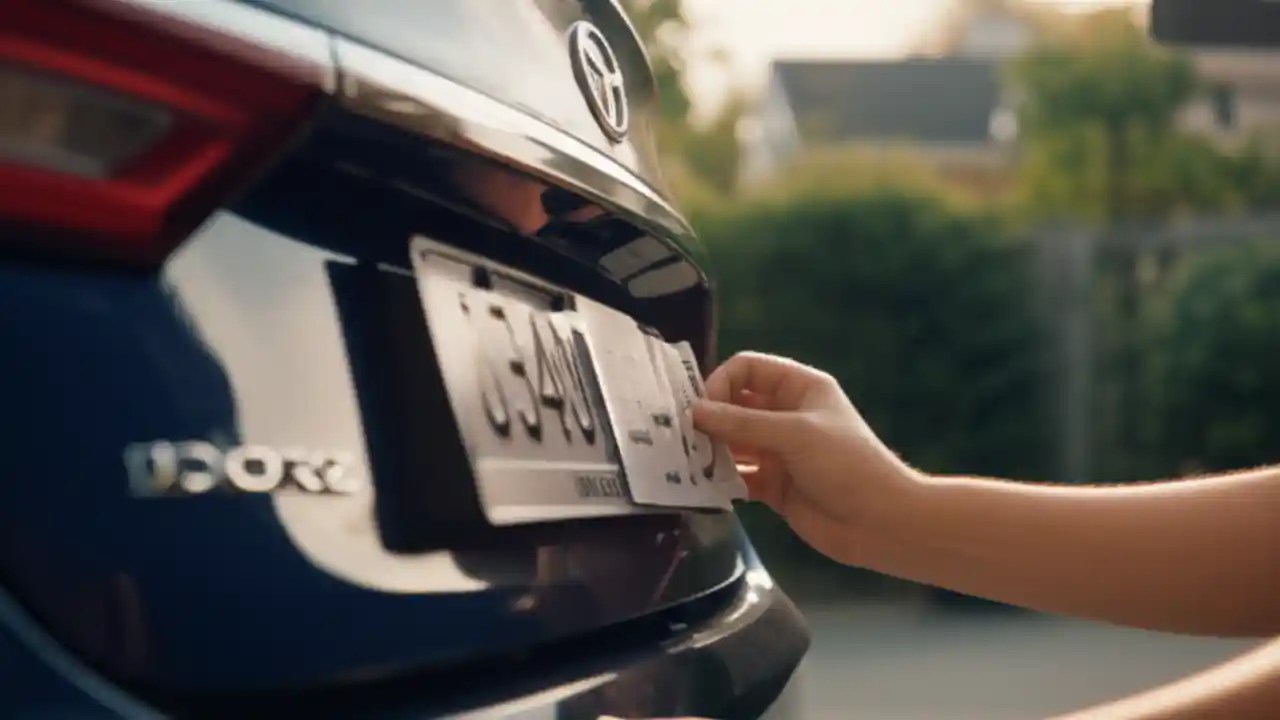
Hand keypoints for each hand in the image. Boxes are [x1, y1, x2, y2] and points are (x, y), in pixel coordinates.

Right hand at [693, 352, 920, 564]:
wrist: (882, 523)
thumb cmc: (848, 465)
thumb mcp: (795, 435)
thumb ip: (742, 424)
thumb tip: (695, 411)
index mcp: (800, 389)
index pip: (748, 369)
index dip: (722, 382)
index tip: (703, 409)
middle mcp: (787, 416)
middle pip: (735, 405)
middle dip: (710, 418)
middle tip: (683, 436)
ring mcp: (779, 452)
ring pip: (733, 443)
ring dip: (711, 451)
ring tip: (687, 462)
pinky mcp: (774, 486)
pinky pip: (738, 477)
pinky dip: (721, 480)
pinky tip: (704, 487)